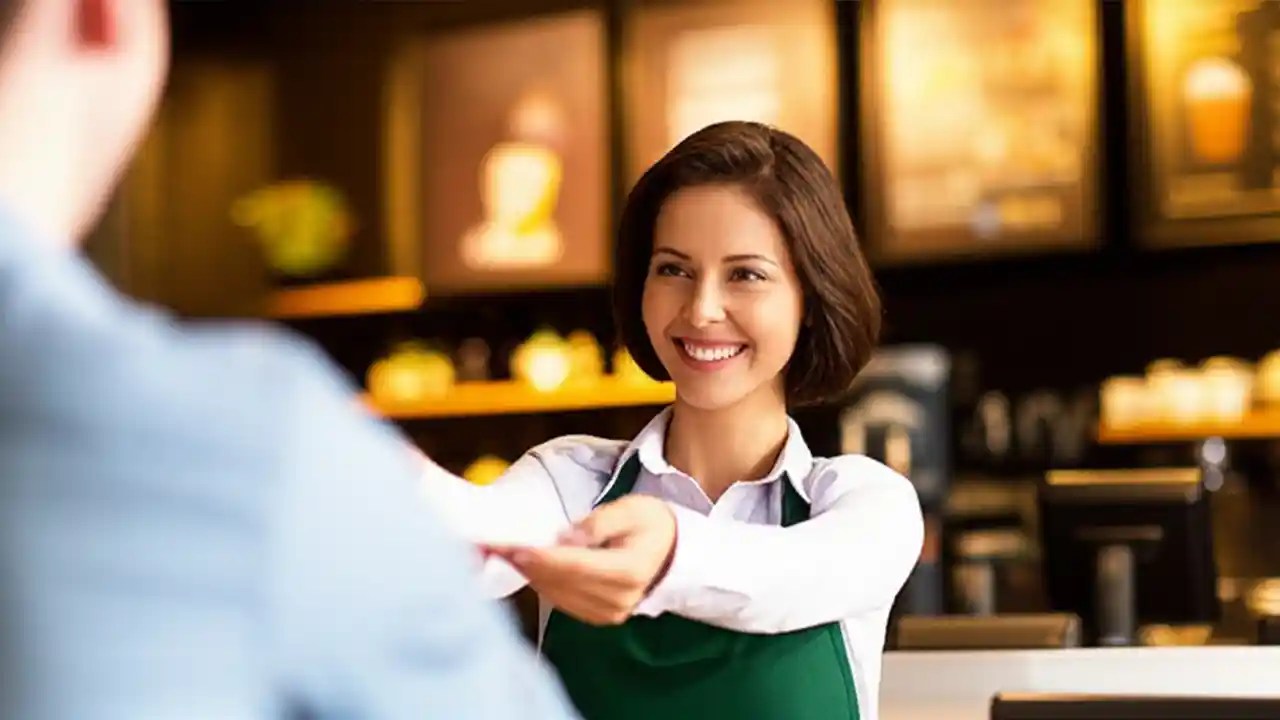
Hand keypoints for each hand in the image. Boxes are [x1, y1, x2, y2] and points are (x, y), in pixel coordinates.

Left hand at [483, 494, 676, 625]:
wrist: (670, 550)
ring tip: (500, 553)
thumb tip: (565, 539)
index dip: (543, 558)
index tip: (513, 547)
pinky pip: (562, 601)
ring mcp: (610, 613)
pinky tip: (524, 566)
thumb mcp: (630, 509)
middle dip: (526, 564)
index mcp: (630, 570)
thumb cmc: (648, 523)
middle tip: (492, 545)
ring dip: (528, 574)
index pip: (578, 566)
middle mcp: (619, 599)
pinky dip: (541, 583)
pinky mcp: (599, 617)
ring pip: (558, 595)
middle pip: (563, 582)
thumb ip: (597, 523)